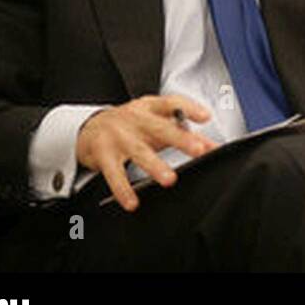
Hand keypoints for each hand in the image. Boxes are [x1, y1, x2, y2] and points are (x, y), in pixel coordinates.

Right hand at [76, 95, 218, 211]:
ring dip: (155, 166)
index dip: (189, 108)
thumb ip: (185, 132)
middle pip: (160, 128)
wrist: (91, 126)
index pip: (172, 103)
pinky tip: (132, 201)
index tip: (205, 116)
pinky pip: (114, 174)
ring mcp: (119, 137)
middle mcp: (135, 120)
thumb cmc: (132, 124)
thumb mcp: (156, 121)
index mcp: (150, 108)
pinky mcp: (104, 155)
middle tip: (198, 149)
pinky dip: (123, 189)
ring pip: (139, 152)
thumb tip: (213, 147)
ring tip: (169, 179)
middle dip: (180, 138)